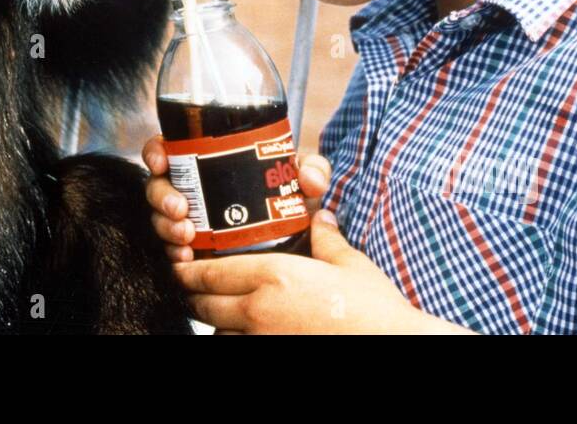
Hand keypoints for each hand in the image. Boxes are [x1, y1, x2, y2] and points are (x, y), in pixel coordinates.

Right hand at [142, 134, 331, 262]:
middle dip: (163, 199)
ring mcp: (189, 218)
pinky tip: (185, 259)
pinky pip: (172, 249)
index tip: (162, 163)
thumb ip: (313, 170)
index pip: (169, 149)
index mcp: (207, 160)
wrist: (297, 239)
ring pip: (161, 218)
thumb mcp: (303, 179)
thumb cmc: (291, 197)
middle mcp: (193, 188)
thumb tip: (308, 180)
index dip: (156, 153)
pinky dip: (175, 254)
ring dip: (167, 227)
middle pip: (158, 186)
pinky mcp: (192, 247)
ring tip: (186, 239)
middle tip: (180, 211)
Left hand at [173, 209, 474, 333]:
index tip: (183, 266)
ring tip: (224, 315)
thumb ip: (327, 238)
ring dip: (215, 323)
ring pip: (216, 333)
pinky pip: (235, 350)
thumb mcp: (350, 265)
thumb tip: (321, 218)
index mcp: (274, 277)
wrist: (393, 346)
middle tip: (195, 288)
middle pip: (204, 304)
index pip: (212, 272)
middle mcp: (259, 311)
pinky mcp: (268, 359)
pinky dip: (233, 342)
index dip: (190, 270)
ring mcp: (261, 342)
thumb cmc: (374, 311)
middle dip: (196, 295)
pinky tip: (246, 335)